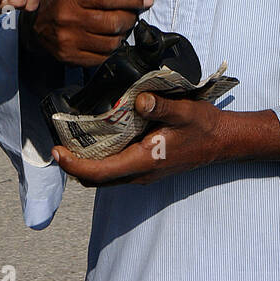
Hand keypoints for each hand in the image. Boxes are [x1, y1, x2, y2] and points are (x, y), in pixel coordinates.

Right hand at [26, 0, 152, 66]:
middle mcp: (68, 19)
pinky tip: (109, 37)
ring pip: (112, 42)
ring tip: (120, 25)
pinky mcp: (70, 57)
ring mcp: (68, 41)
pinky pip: (103, 57)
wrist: (33, 24)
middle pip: (113, 22)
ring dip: (123, 33)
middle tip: (133, 12)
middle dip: (131, 17)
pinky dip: (113, 48)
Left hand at [52, 92, 272, 186]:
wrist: (223, 142)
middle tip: (58, 142)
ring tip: (71, 139)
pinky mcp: (146, 168)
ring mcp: (143, 174)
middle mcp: (140, 174)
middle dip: (73, 165)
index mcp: (144, 162)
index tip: (56, 151)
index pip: (99, 172)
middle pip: (96, 179)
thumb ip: (161, 106)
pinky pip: (115, 170)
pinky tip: (96, 139)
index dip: (74, 165)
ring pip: (105, 177)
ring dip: (85, 164)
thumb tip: (140, 100)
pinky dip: (99, 161)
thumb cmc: (204, 126)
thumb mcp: (185, 111)